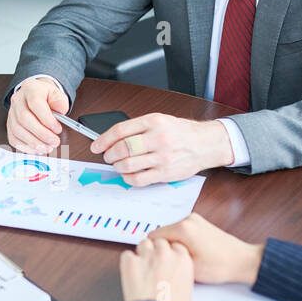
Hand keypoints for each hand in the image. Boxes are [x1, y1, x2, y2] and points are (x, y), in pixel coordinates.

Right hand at [7, 77, 69, 154]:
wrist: (36, 96)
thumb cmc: (46, 96)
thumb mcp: (57, 94)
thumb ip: (60, 102)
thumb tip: (61, 110)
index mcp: (30, 89)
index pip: (35, 104)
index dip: (47, 119)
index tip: (57, 129)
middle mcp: (17, 100)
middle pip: (24, 118)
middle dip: (41, 134)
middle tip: (54, 141)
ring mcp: (11, 113)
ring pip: (17, 130)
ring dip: (34, 142)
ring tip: (47, 147)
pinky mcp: (10, 126)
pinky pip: (14, 139)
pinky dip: (26, 147)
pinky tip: (37, 149)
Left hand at [90, 114, 231, 185]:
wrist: (205, 143)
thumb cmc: (181, 132)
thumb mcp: (161, 120)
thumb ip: (138, 128)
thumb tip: (113, 138)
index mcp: (154, 122)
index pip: (121, 130)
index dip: (103, 139)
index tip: (96, 145)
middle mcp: (158, 138)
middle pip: (123, 148)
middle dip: (109, 154)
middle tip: (108, 156)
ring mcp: (162, 157)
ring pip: (128, 165)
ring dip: (117, 166)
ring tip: (118, 164)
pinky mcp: (165, 173)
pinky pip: (139, 179)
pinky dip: (128, 178)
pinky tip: (128, 174)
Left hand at [120, 237, 194, 300]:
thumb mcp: (187, 286)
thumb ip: (181, 270)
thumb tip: (173, 268)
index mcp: (182, 258)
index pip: (174, 244)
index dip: (169, 252)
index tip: (166, 259)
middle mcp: (165, 253)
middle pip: (159, 241)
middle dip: (156, 251)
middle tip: (152, 263)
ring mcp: (147, 256)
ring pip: (144, 243)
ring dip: (142, 252)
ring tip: (141, 266)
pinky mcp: (130, 261)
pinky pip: (127, 254)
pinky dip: (127, 261)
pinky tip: (130, 271)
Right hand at [149, 213, 264, 284]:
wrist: (242, 261)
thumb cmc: (220, 266)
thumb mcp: (188, 266)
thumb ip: (167, 257)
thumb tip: (154, 253)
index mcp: (183, 228)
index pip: (153, 236)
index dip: (154, 251)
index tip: (159, 261)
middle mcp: (188, 219)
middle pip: (162, 234)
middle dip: (164, 248)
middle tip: (173, 263)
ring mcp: (195, 220)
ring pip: (171, 234)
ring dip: (174, 246)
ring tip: (185, 259)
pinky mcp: (200, 224)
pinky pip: (181, 232)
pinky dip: (182, 243)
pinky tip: (192, 254)